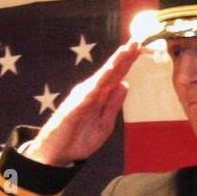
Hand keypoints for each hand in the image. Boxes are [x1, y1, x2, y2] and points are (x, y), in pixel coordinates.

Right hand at [28, 37, 142, 165]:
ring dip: (113, 63)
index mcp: (99, 97)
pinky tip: (109, 71)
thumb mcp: (104, 125)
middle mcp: (91, 93)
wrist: (57, 155)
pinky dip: (100, 81)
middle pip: (110, 72)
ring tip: (124, 50)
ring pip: (101, 78)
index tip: (139, 47)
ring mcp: (82, 98)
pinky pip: (90, 92)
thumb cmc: (79, 139)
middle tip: (136, 40)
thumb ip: (114, 105)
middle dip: (123, 57)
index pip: (115, 76)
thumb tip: (125, 83)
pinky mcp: (75, 107)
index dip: (127, 62)